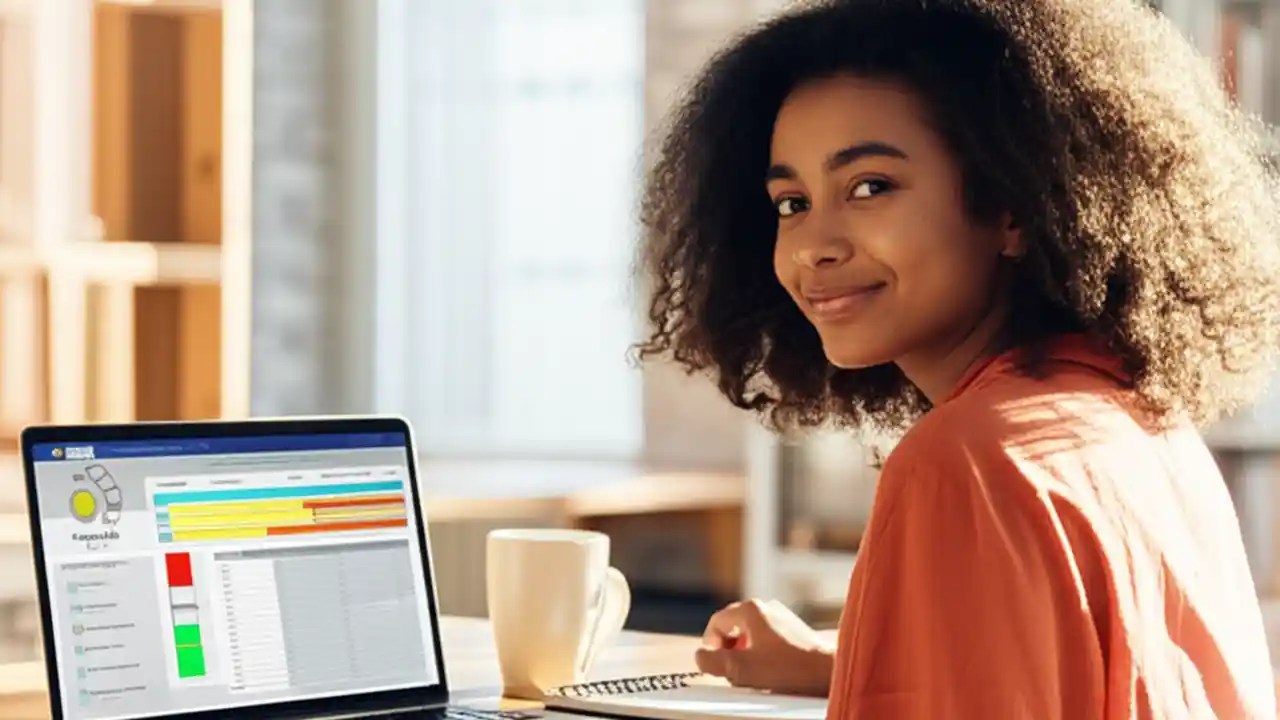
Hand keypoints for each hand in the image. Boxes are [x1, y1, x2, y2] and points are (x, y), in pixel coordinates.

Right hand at [694, 599, 833, 696]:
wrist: (829, 672)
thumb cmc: (789, 669)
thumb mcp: (742, 669)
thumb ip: (714, 662)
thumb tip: (700, 656)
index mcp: (750, 610)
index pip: (716, 623)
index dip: (710, 646)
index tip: (717, 666)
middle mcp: (766, 607)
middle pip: (733, 628)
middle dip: (729, 652)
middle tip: (734, 673)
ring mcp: (781, 617)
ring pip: (750, 636)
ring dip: (745, 655)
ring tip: (754, 675)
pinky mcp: (793, 630)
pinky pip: (766, 641)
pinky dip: (762, 655)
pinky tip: (771, 673)